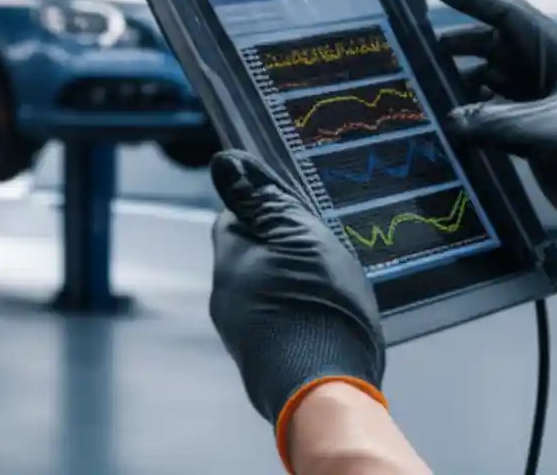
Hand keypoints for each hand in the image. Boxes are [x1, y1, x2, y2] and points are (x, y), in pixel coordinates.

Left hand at [209, 150, 385, 437]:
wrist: (326, 395)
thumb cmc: (316, 308)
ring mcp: (241, 333)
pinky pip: (277, 323)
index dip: (268, 210)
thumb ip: (263, 201)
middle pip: (251, 255)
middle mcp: (225, 296)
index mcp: (231, 259)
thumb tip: (224, 162)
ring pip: (265, 290)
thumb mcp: (299, 237)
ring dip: (291, 283)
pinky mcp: (262, 362)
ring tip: (332, 289)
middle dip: (282, 249)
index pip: (237, 216)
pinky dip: (298, 315)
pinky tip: (327, 321)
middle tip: (324, 253)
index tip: (302, 215)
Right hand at [430, 0, 556, 271]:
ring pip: (489, 77)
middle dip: (455, 44)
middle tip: (415, 47)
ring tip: (424, 86)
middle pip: (493, 45)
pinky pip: (491, 108)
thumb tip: (449, 120)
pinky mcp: (531, 128)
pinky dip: (467, 110)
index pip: (510, 15)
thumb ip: (495, 123)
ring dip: (458, 80)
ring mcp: (540, 100)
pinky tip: (445, 118)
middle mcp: (549, 72)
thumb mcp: (549, 135)